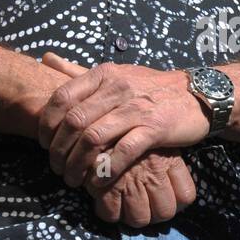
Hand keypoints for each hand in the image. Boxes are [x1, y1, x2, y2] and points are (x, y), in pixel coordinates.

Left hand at [40, 53, 198, 226]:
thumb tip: (46, 58)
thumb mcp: (113, 74)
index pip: (62, 97)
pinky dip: (105, 169)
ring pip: (93, 137)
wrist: (195, 94)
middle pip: (74, 121)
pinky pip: (123, 151)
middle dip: (59, 150)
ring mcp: (136, 108)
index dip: (47, 123)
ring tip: (72, 179)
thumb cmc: (148, 87)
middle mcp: (117, 88)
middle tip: (56, 168)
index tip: (44, 143)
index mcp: (103, 75)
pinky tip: (97, 181)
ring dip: (78, 164)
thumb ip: (78, 71)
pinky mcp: (154, 128)